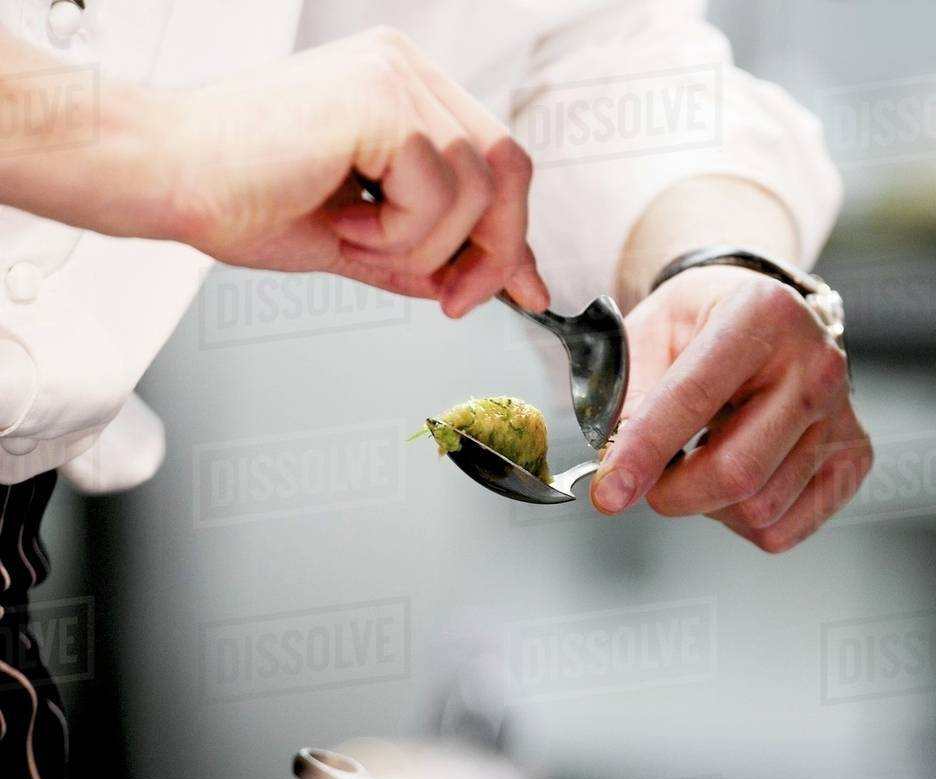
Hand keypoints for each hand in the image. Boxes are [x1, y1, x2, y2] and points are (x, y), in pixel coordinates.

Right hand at [162, 27, 547, 316]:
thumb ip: (424, 251)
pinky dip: (397, 231)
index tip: (520, 285)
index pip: (494, 159)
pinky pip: (437, 190)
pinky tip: (342, 221)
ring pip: (476, 186)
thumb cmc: (236, 194)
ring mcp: (395, 76)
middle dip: (494, 247)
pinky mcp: (379, 98)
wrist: (162, 175)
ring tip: (354, 238)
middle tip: (456, 297)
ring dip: (423, 244)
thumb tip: (479, 279)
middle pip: (507, 165)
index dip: (513, 229)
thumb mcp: (357, 238)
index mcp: (402, 91)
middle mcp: (405, 71)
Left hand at [590, 266, 872, 552]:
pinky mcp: (854, 458)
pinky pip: (784, 529)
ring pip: (757, 508)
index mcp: (762, 314)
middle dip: (671, 492)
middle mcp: (816, 364)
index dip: (644, 452)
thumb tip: (618, 464)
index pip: (694, 398)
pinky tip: (734, 476)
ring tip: (697, 460)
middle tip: (644, 479)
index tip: (609, 492)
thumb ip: (628, 394)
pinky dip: (740, 519)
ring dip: (705, 503)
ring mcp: (842, 415)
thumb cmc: (702, 322)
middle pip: (735, 471)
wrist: (762, 316)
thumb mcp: (649, 331)